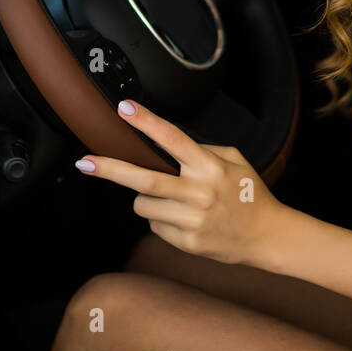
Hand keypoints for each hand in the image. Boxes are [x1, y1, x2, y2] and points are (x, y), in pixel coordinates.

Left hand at [75, 99, 286, 266]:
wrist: (267, 235)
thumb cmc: (249, 193)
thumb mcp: (236, 160)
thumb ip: (204, 150)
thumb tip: (168, 149)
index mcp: (210, 167)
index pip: (172, 139)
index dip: (146, 122)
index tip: (125, 109)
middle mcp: (199, 193)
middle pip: (144, 180)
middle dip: (111, 169)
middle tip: (85, 162)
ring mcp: (192, 220)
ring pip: (143, 205)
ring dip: (146, 199)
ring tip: (172, 200)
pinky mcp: (187, 241)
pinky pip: (155, 226)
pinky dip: (161, 220)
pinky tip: (185, 219)